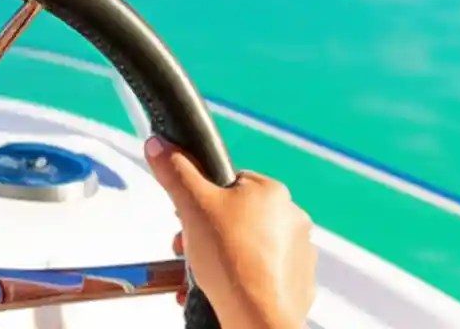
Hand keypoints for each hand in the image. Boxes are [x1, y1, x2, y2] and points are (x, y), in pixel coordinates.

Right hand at [144, 136, 315, 328]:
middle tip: (192, 249)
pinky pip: (264, 272)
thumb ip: (175, 172)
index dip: (204, 199)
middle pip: (237, 216)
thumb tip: (160, 146)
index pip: (232, 183)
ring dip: (224, 256)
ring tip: (205, 273)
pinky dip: (244, 278)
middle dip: (209, 233)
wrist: (256, 316)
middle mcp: (292, 218)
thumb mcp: (192, 207)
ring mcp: (299, 252)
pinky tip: (225, 288)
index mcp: (272, 192)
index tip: (191, 217)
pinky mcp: (298, 281)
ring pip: (249, 246)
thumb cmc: (231, 262)